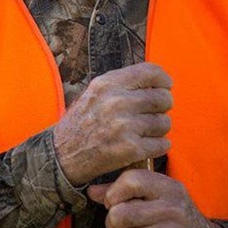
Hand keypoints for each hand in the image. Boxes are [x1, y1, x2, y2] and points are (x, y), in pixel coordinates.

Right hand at [53, 62, 172, 185]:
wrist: (62, 154)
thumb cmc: (83, 122)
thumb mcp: (96, 93)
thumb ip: (123, 85)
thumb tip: (158, 83)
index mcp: (108, 84)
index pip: (151, 72)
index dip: (163, 80)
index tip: (165, 87)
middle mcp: (117, 101)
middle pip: (164, 98)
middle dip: (162, 108)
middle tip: (151, 115)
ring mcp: (124, 126)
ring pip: (165, 123)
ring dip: (158, 129)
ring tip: (143, 132)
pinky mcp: (130, 149)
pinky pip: (162, 144)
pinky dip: (157, 146)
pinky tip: (144, 146)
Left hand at [87, 168, 227, 227]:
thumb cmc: (176, 218)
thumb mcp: (159, 196)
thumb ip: (124, 190)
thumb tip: (92, 192)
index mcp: (168, 188)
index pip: (131, 180)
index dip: (113, 193)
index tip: (114, 202)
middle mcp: (171, 210)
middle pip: (119, 214)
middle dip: (111, 223)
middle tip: (120, 226)